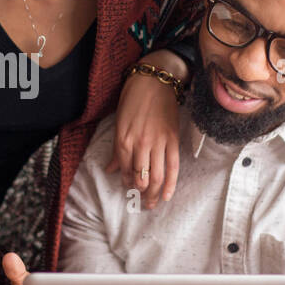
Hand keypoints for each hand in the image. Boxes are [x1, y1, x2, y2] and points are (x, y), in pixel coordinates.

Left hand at [107, 54, 182, 209]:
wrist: (155, 80)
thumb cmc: (133, 97)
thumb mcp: (119, 121)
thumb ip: (117, 148)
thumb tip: (111, 169)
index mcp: (123, 138)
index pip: (124, 169)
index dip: (126, 181)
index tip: (127, 187)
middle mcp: (140, 144)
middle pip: (140, 177)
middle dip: (140, 193)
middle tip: (141, 202)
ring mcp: (158, 143)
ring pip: (156, 176)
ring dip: (153, 194)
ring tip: (151, 204)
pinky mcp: (172, 140)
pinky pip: (172, 167)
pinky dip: (170, 184)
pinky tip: (167, 195)